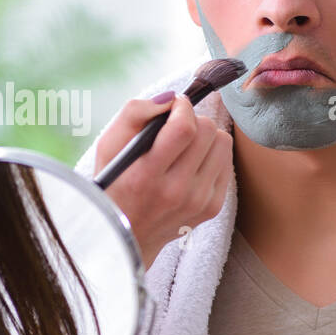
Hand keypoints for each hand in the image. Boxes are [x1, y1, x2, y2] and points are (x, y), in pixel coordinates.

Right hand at [95, 92, 232, 269]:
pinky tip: (192, 164)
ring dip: (206, 136)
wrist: (127, 235)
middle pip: (208, 131)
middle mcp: (176, 191)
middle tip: (177, 127)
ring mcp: (198, 201)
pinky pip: (227, 163)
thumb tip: (172, 99)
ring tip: (186, 146)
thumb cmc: (115, 182)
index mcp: (146, 175)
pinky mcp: (212, 207)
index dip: (183, 107)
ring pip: (223, 143)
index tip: (175, 106)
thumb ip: (135, 112)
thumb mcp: (108, 146)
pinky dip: (211, 156)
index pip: (183, 128)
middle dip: (193, 120)